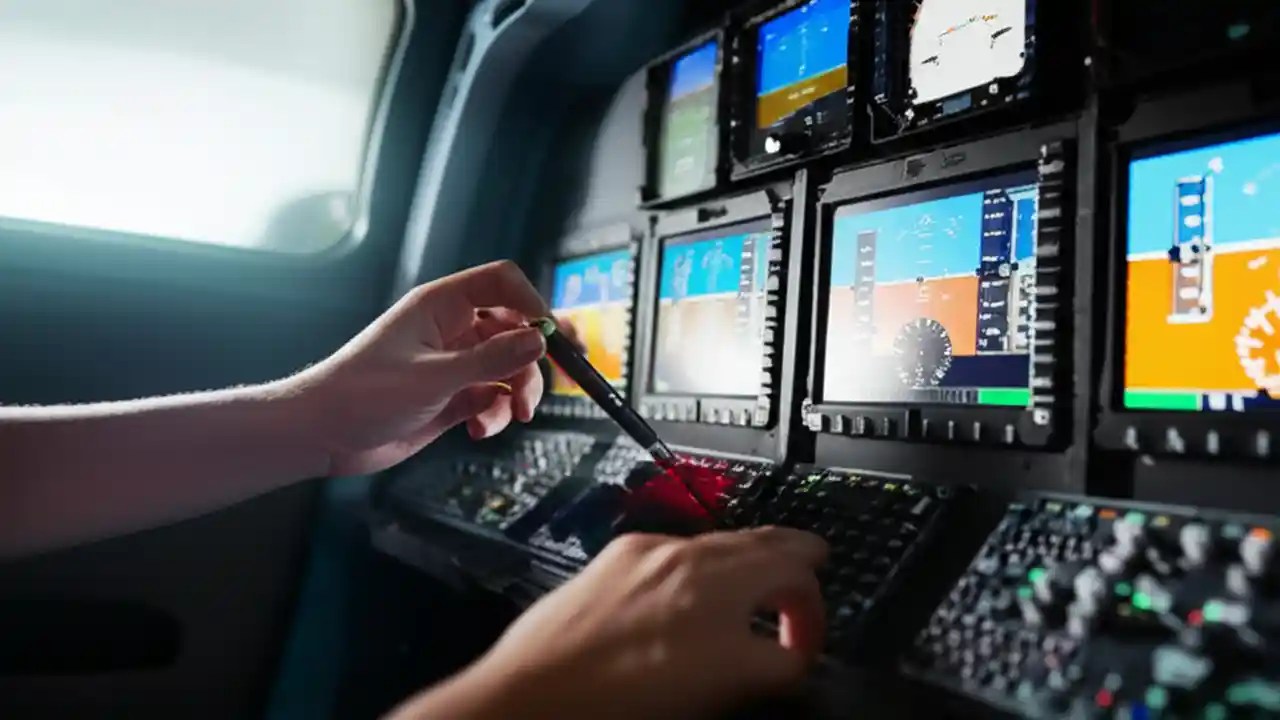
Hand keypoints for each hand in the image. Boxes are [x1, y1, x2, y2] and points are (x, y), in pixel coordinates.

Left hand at [293, 260, 550, 475]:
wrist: (324, 435)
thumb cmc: (362, 394)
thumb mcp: (433, 377)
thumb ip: (490, 360)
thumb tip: (539, 341)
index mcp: (441, 306)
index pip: (501, 283)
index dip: (531, 302)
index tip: (549, 335)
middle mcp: (451, 330)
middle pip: (515, 329)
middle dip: (535, 356)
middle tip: (557, 380)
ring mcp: (454, 364)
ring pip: (509, 368)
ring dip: (519, 392)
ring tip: (514, 416)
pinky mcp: (452, 396)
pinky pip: (492, 398)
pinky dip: (495, 414)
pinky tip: (478, 430)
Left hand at [392, 528, 828, 719]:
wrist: (527, 698)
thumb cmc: (611, 707)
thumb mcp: (713, 693)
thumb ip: (763, 668)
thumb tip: (785, 656)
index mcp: (723, 601)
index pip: (800, 593)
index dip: (813, 624)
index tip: (805, 649)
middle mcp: (693, 566)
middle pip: (771, 547)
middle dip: (798, 561)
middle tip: (813, 569)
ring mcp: (654, 554)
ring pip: (726, 541)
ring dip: (752, 557)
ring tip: (760, 580)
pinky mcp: (620, 555)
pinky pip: (681, 546)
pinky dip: (705, 560)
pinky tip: (696, 588)